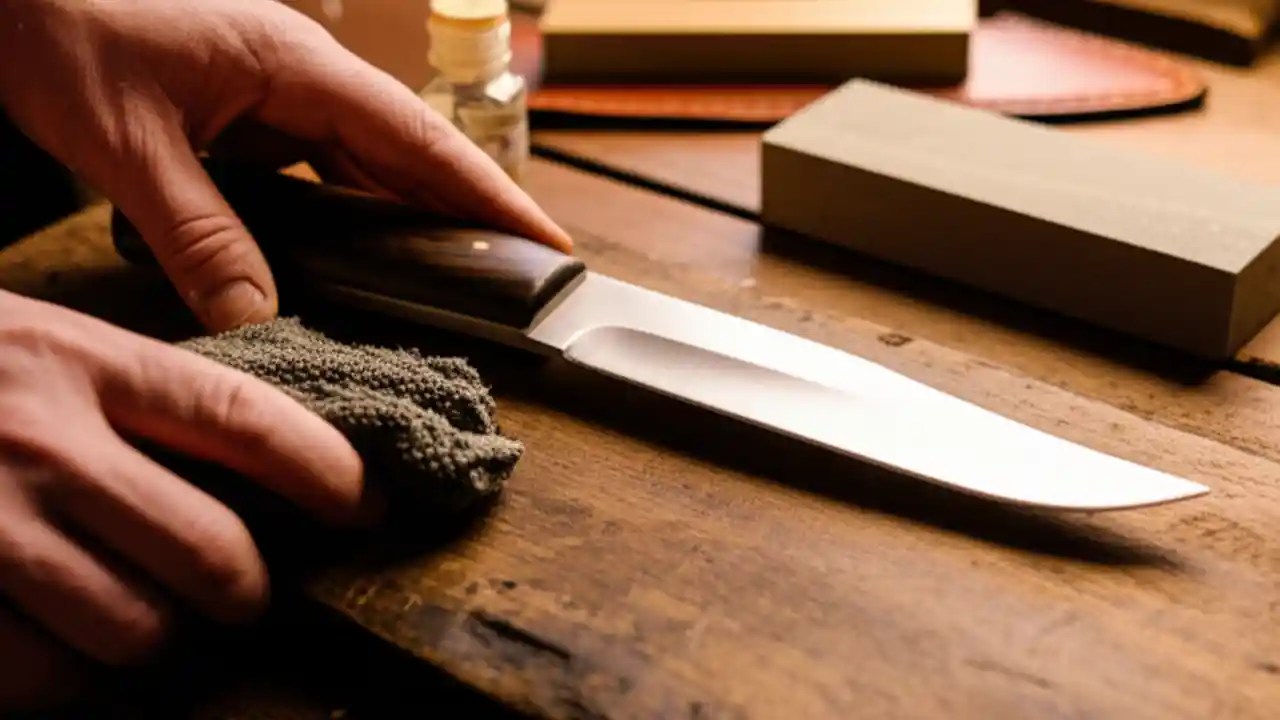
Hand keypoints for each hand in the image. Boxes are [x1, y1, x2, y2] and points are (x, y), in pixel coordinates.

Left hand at [0, 0, 572, 333]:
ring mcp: (278, 89)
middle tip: (521, 279)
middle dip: (469, 213)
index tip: (547, 242)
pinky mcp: (249, 106)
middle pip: (412, 154)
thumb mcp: (125, 140)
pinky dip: (353, 212)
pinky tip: (360, 254)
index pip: (419, 140)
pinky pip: (323, 167)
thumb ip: (198, 234)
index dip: (489, 195)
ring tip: (457, 279)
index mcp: (298, 67)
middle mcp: (304, 75)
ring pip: (370, 162)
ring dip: (413, 216)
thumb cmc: (56, 21)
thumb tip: (258, 323)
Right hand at [0, 290, 367, 708]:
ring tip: (132, 608)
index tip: (367, 505)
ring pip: (139, 633)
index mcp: (80, 362)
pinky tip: (44, 633)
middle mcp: (40, 443)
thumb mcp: (38, 342)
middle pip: (216, 555)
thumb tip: (253, 469)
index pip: (247, 420)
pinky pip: (45, 681)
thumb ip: (133, 397)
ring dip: (154, 636)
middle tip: (241, 589)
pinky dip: (63, 675)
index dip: (329, 472)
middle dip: (247, 589)